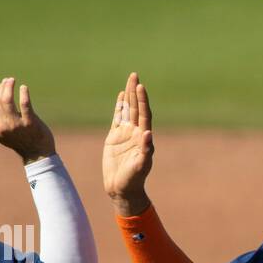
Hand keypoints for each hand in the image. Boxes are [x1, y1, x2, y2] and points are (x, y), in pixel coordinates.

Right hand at [0, 77, 55, 163]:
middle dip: (2, 88)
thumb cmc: (22, 141)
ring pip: (8, 100)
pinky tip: (24, 88)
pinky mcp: (30, 122)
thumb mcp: (5, 133)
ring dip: (9, 87)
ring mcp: (16, 125)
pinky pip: (25, 103)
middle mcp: (3, 127)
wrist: (38, 154)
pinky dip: (23, 93)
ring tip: (12, 81)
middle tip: (7, 81)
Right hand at [103, 72, 154, 216]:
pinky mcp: (114, 138)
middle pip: (136, 108)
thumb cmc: (134, 179)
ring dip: (128, 95)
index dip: (142, 100)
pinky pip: (118, 118)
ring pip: (127, 110)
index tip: (140, 86)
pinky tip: (121, 96)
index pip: (144, 114)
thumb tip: (148, 134)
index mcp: (143, 138)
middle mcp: (135, 133)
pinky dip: (119, 106)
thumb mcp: (140, 166)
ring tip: (130, 80)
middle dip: (135, 91)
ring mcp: (125, 134)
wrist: (122, 188)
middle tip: (134, 74)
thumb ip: (145, 150)